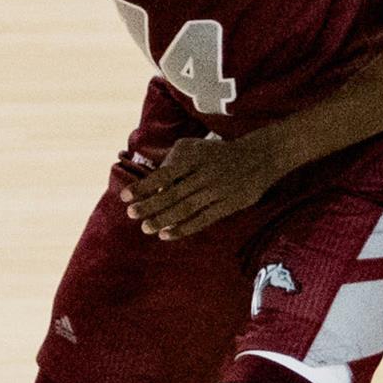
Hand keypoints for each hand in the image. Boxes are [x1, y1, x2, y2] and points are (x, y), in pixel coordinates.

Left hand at [121, 134, 286, 241]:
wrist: (257, 157)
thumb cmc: (214, 153)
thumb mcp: (192, 148)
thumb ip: (172, 162)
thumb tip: (154, 187)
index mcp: (192, 158)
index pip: (163, 174)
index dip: (143, 187)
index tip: (125, 197)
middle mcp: (203, 174)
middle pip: (172, 194)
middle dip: (149, 206)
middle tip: (131, 214)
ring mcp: (217, 191)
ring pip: (185, 209)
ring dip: (163, 219)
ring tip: (146, 228)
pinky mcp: (228, 205)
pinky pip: (202, 219)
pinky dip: (183, 228)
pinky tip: (167, 235)